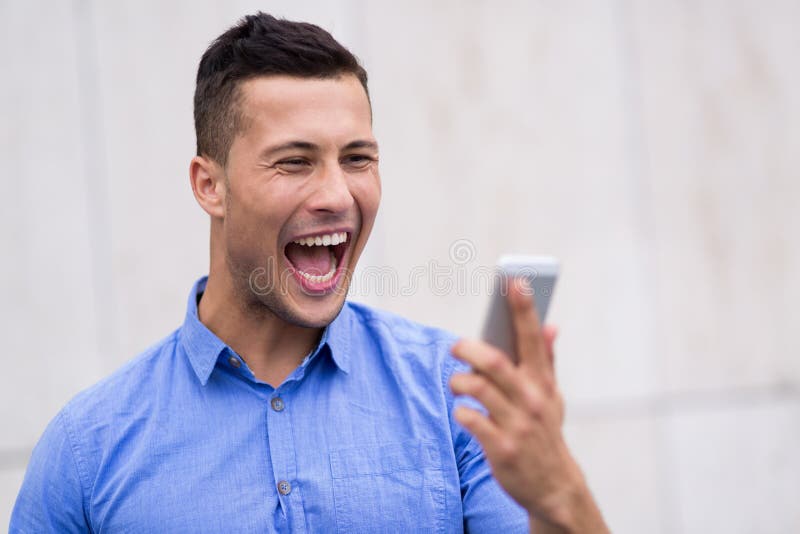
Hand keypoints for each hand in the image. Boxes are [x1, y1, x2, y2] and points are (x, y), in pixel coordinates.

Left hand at [450, 278, 607, 532]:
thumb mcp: (553, 397)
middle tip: (456, 347)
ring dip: (460, 382)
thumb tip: (551, 325)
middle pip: (495, 362)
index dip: (524, 309)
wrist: (554, 486)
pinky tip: (463, 412)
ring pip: (477, 388)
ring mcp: (516, 425)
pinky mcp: (501, 448)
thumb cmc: (546, 432)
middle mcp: (531, 400)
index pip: (534, 338)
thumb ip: (547, 361)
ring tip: (457, 384)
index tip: (515, 282)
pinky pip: (471, 419)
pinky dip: (461, 411)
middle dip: (469, 349)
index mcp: (543, 383)